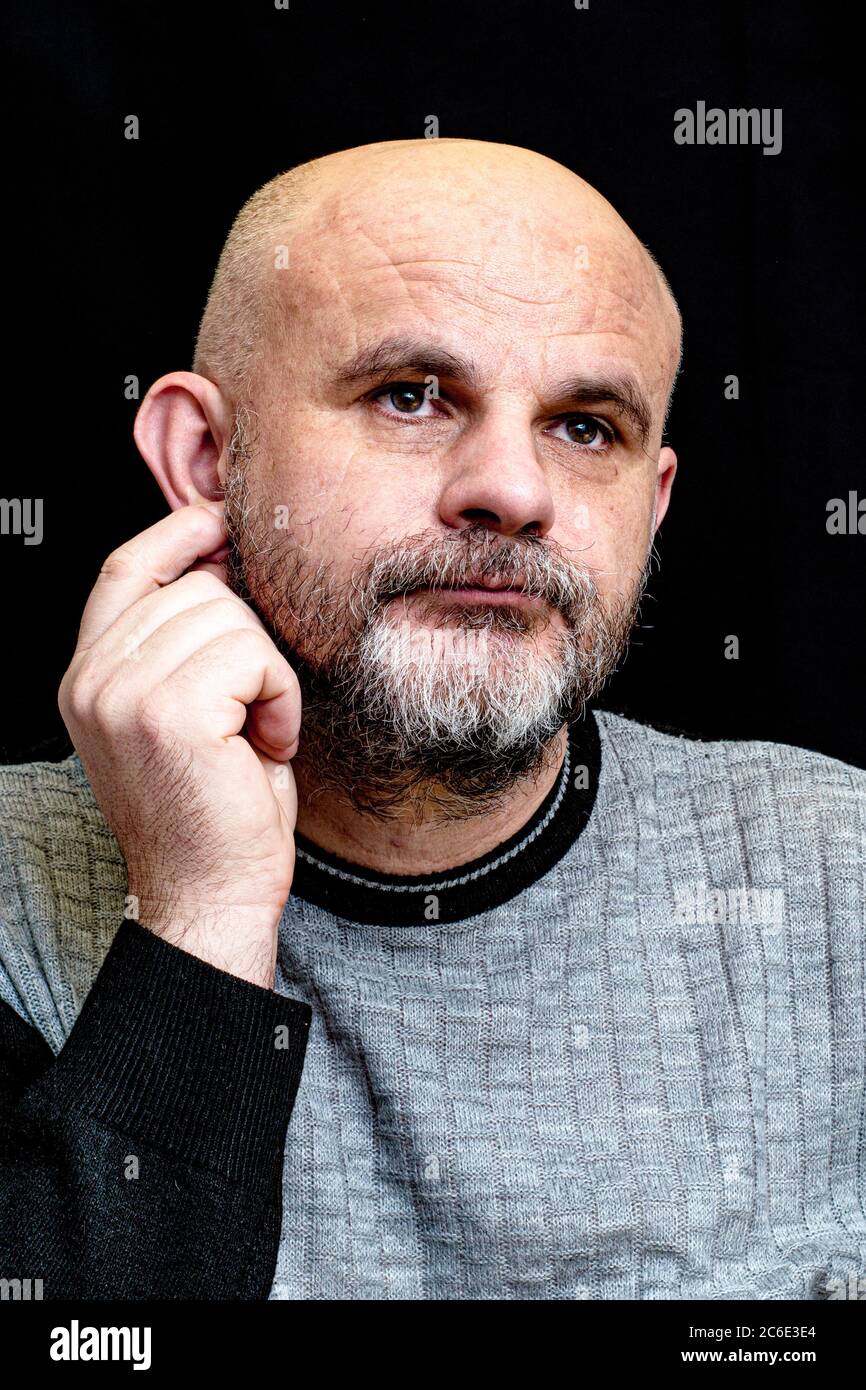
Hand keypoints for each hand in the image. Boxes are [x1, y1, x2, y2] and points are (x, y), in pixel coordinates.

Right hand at [58, 504, 299, 987]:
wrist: (211, 894)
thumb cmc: (211, 813)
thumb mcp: (182, 715)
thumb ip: (179, 644)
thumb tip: (219, 564)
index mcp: (88, 677)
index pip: (123, 569)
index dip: (175, 534)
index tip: (218, 523)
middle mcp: (93, 680)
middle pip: (197, 590)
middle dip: (247, 640)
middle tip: (252, 709)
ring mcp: (124, 693)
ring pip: (231, 617)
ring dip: (268, 674)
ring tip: (256, 731)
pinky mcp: (171, 710)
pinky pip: (256, 655)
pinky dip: (281, 696)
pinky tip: (267, 743)